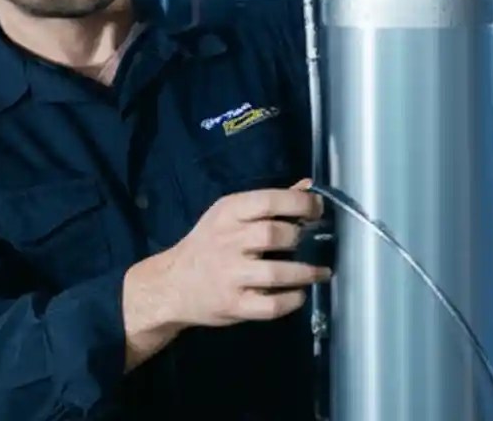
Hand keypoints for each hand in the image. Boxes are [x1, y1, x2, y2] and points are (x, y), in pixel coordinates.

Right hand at [157, 179, 329, 327]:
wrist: (172, 285)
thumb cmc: (208, 245)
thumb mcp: (229, 215)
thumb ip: (269, 202)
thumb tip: (309, 186)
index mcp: (228, 214)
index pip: (268, 201)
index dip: (300, 203)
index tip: (318, 209)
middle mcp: (227, 242)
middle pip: (273, 235)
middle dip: (298, 237)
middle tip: (310, 241)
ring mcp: (229, 276)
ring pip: (276, 273)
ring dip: (306, 273)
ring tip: (320, 272)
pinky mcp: (233, 305)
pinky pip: (271, 305)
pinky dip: (291, 300)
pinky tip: (298, 294)